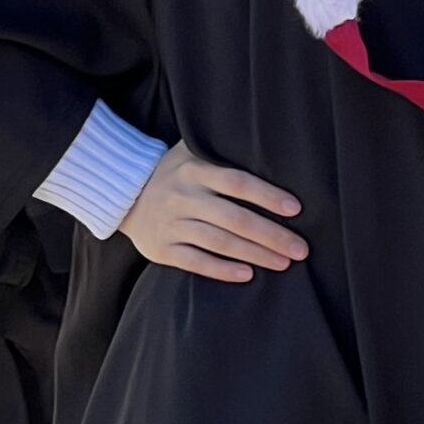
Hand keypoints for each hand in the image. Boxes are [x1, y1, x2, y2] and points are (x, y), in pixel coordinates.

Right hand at [121, 141, 305, 282]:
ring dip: (255, 254)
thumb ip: (222, 152)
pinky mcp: (162, 248)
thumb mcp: (191, 152)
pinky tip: (247, 274)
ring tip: (284, 263)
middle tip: (301, 249)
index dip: (267, 196)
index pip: (237, 182)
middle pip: (233, 218)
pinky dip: (222, 270)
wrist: (123, 195)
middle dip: (271, 235)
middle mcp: (182, 196)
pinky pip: (196, 261)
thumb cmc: (173, 173)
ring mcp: (170, 223)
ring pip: (219, 242)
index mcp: (194, 170)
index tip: (295, 209)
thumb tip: (271, 149)